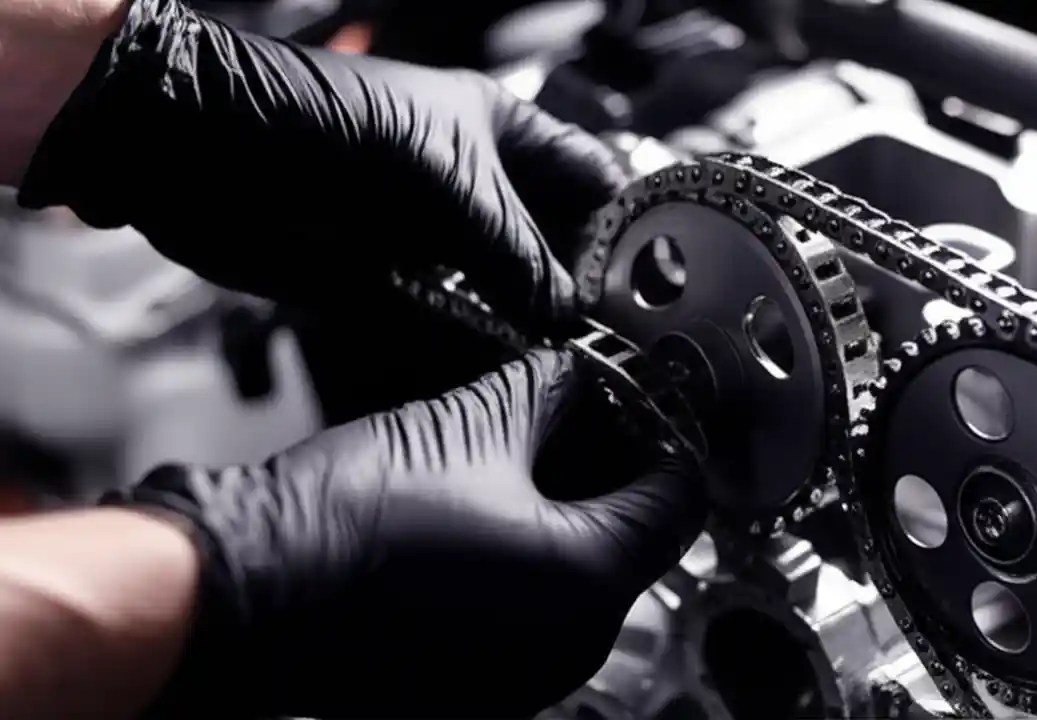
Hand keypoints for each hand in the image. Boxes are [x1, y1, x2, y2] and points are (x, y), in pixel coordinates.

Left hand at [17, 0, 625, 329]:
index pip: (594, 179)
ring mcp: (437, 237)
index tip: (656, 288)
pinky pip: (455, 323)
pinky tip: (515, 374)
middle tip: (622, 345)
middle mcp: (478, 186)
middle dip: (587, 291)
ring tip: (581, 370)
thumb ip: (517, 254)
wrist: (206, 151)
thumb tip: (570, 316)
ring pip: (509, 291)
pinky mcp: (396, 282)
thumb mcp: (448, 183)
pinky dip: (482, 348)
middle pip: (557, 246)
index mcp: (504, 132)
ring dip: (537, 328)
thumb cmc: (327, 126)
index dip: (628, 228)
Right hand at [109, 348, 706, 718]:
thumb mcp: (473, 423)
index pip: (679, 497)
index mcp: (589, 582)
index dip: (666, 431)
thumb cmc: (350, 519)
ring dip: (571, 506)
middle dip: (613, 464)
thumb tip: (578, 375)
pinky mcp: (479, 679)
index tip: (644, 398)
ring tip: (525, 445)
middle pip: (634, 537)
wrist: (249, 588)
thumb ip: (553, 389)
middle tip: (582, 408)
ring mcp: (525, 672)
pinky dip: (532, 552)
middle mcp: (571, 643)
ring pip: (584, 572)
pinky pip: (537, 606)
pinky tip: (488, 500)